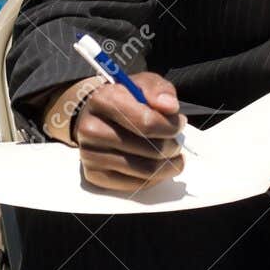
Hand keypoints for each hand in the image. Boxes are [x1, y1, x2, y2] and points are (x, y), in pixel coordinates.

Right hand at [43, 72, 186, 193]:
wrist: (94, 115)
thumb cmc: (124, 99)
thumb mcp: (142, 84)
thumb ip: (158, 89)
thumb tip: (170, 107)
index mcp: (103, 99)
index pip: (146, 122)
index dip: (170, 126)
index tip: (180, 123)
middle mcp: (91, 128)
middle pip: (148, 149)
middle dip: (172, 146)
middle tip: (177, 141)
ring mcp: (90, 154)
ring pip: (145, 170)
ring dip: (167, 164)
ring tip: (171, 153)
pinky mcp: (94, 175)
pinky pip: (135, 185)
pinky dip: (154, 178)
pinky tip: (158, 166)